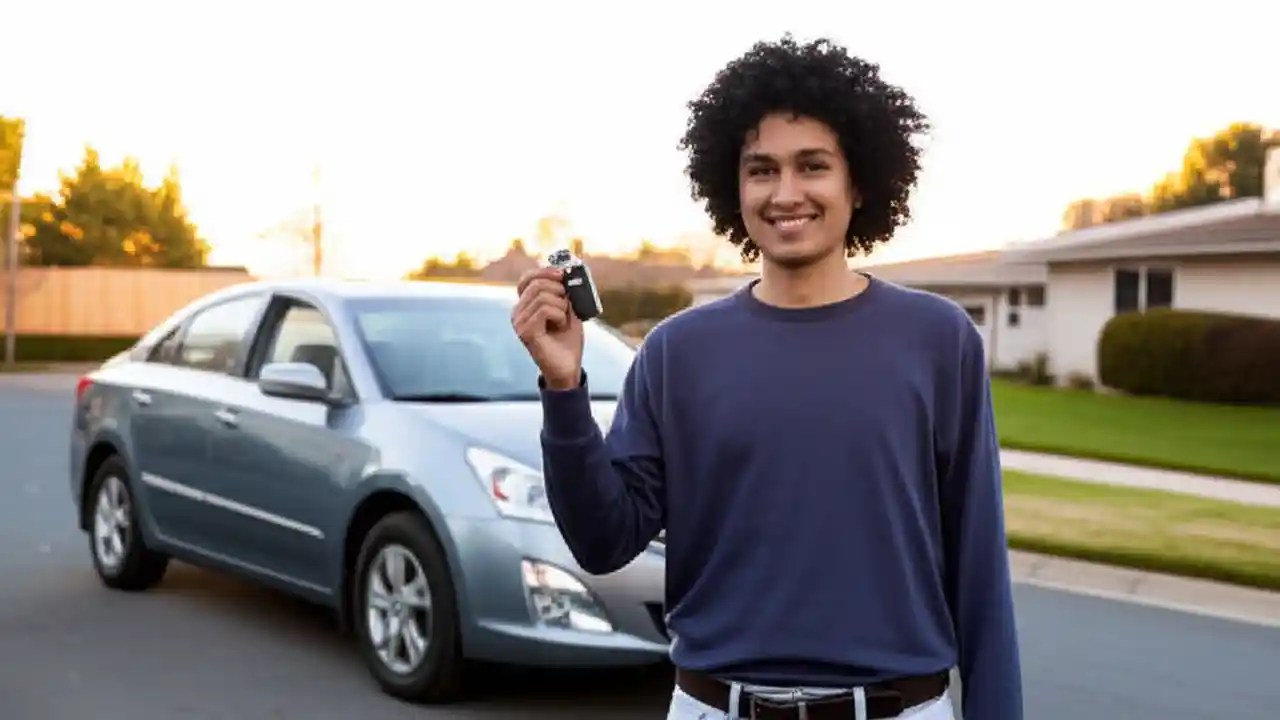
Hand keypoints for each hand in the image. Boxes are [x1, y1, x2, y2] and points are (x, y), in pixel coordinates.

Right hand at [512, 267, 583, 388]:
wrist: (568, 367)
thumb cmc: (567, 340)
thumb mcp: (568, 310)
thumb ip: (564, 293)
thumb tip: (564, 273)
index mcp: (525, 306)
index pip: (526, 279)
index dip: (544, 272)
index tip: (562, 274)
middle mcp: (517, 313)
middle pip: (536, 284)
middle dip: (558, 290)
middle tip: (567, 305)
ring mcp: (519, 323)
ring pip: (542, 296)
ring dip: (561, 307)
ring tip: (562, 321)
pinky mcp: (525, 331)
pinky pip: (545, 310)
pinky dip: (559, 315)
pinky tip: (560, 326)